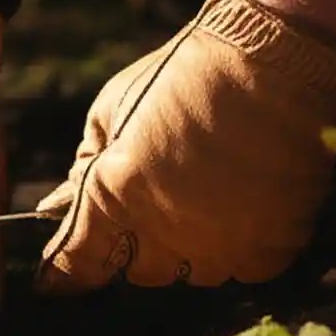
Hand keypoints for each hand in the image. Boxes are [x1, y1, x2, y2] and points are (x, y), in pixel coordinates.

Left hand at [37, 0, 335, 293]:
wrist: (279, 57)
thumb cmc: (182, 74)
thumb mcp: (111, 110)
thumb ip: (83, 167)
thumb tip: (56, 208)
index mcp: (115, 198)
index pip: (78, 263)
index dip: (65, 273)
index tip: (57, 278)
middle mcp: (165, 233)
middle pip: (135, 271)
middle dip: (132, 244)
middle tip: (149, 202)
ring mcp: (221, 246)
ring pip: (188, 273)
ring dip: (184, 247)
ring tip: (199, 196)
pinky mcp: (272, 247)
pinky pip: (242, 270)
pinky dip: (234, 248)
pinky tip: (238, 209)